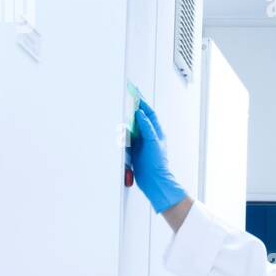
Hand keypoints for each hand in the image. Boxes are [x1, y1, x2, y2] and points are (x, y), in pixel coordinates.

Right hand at [129, 98, 187, 213]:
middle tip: (126, 99)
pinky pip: (127, 137)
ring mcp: (142, 143)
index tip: (136, 94)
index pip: (149, 114)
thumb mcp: (153, 142)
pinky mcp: (134, 150)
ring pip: (133, 127)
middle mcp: (149, 136)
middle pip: (140, 119)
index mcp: (157, 132)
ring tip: (120, 110)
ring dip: (127, 119)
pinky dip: (123, 132)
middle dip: (133, 109)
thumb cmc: (157, 163)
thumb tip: (141, 114)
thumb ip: (147, 127)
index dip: (143, 103)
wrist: (153, 180)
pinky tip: (117, 128)